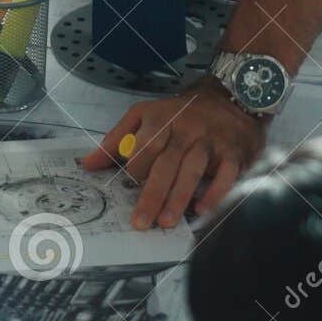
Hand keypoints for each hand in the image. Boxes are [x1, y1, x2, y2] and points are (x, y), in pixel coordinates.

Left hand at [82, 83, 263, 228]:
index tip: (129, 185)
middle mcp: (187, 130)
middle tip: (141, 221)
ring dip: (179, 197)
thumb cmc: (179, 113)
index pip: (146, 145)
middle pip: (167, 163)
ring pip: (193, 169)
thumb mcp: (144, 115)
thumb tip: (88, 165)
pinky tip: (202, 210)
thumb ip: (115, 140)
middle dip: (152, 194)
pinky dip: (216, 192)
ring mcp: (211, 142)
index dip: (137, 166)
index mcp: (162, 120)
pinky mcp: (233, 153)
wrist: (229, 98)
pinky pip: (226, 174)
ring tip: (166, 222)